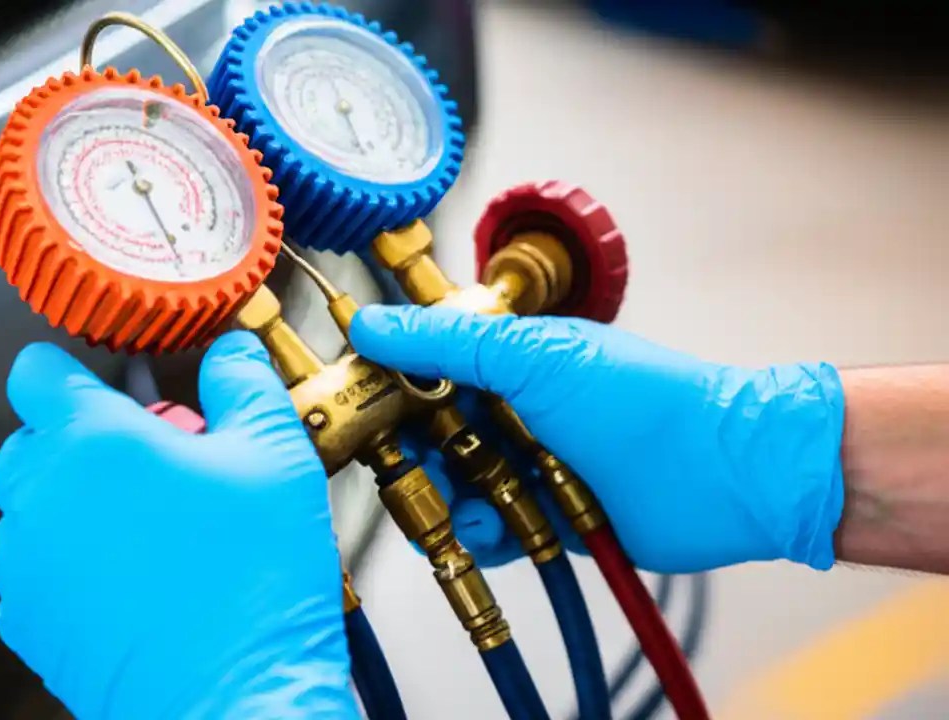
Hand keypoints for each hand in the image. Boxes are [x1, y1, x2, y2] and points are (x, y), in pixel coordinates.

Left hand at [0, 335, 356, 718]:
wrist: (234, 698)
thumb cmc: (253, 582)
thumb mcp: (275, 455)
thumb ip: (243, 381)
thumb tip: (229, 354)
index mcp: (90, 440)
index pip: (35, 370)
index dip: (71, 370)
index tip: (108, 388)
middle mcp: (40, 497)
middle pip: (31, 439)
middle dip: (82, 442)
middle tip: (153, 465)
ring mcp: (25, 565)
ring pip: (31, 508)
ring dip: (74, 505)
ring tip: (149, 530)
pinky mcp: (28, 622)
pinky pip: (35, 571)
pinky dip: (70, 566)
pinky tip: (134, 581)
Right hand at [351, 305, 844, 573]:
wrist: (720, 472)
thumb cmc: (641, 399)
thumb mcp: (533, 355)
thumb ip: (446, 341)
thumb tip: (372, 325)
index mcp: (510, 358)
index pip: (427, 364)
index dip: (389, 382)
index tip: (356, 398)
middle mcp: (515, 409)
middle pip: (431, 430)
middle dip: (409, 448)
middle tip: (397, 460)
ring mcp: (530, 463)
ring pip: (453, 483)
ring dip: (443, 494)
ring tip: (455, 499)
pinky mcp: (543, 517)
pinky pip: (487, 528)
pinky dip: (477, 530)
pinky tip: (486, 525)